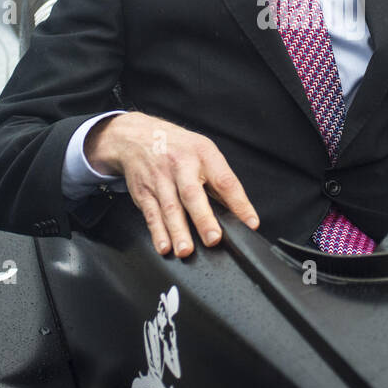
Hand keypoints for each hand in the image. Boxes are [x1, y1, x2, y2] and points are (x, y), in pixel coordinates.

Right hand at [86, 112, 258, 257]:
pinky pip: (152, 214)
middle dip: (203, 219)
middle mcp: (181, 166)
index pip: (225, 181)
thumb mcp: (204, 153)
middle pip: (192, 194)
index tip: (250, 223)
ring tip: (186, 251)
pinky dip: (157, 233)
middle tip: (213, 239)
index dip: (239, 203)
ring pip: (170, 208)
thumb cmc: (178, 148)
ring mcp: (160, 179)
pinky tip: (164, 246)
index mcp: (203, 155)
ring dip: (178, 232)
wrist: (138, 136)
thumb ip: (220, 181)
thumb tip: (240, 212)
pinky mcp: (144, 192)